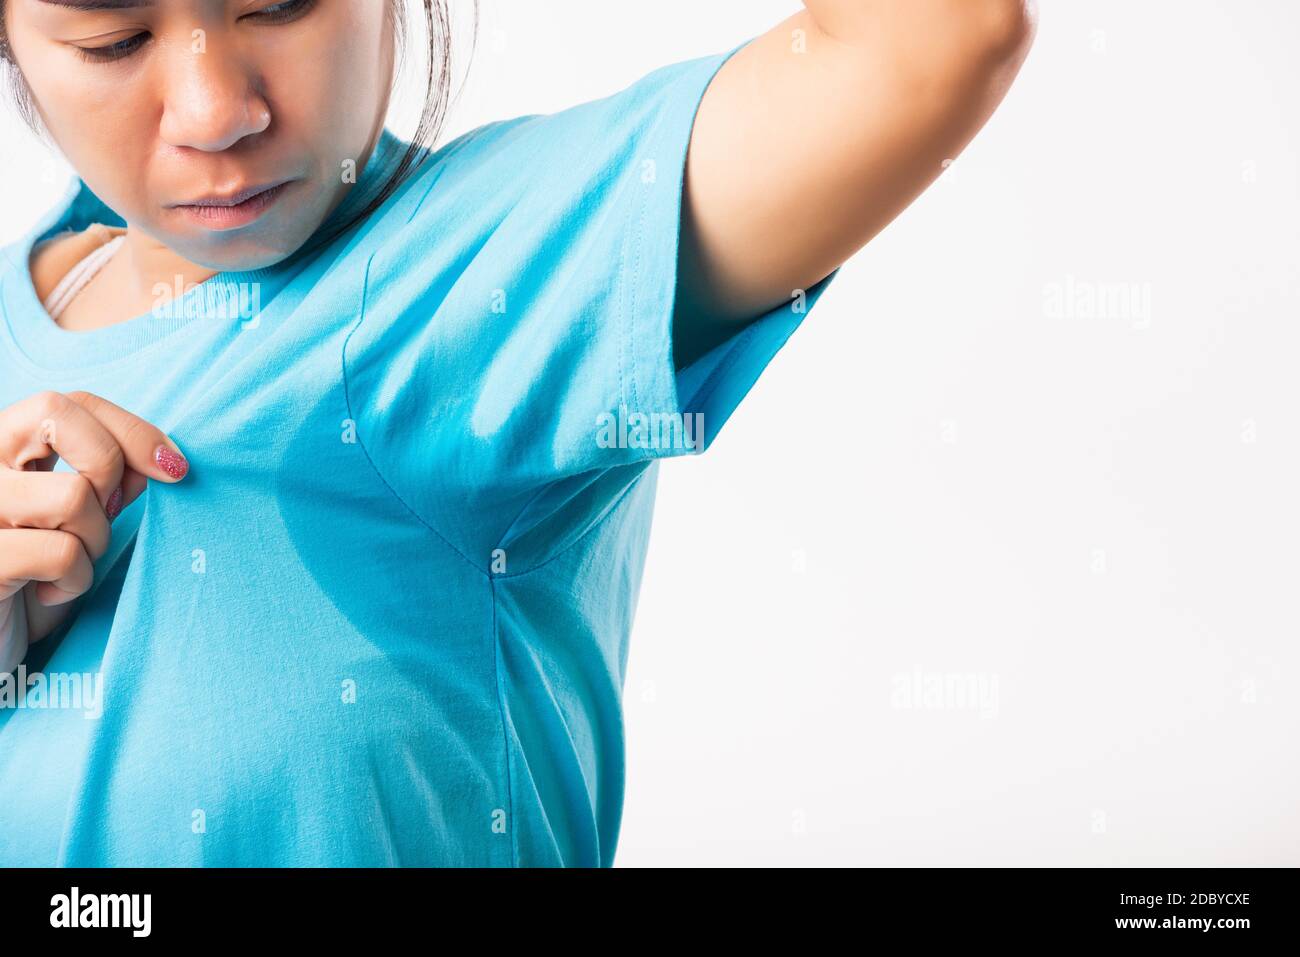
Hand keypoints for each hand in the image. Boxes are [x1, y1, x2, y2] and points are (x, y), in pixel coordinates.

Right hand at [0, 391, 188, 674]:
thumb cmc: (36, 580)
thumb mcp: (77, 524)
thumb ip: (109, 482)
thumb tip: (162, 461)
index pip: (68, 402)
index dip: (132, 428)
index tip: (174, 469)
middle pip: (58, 413)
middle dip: (107, 467)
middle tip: (106, 514)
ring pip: (72, 494)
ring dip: (93, 538)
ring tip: (68, 565)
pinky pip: (60, 552)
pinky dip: (73, 580)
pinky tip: (46, 594)